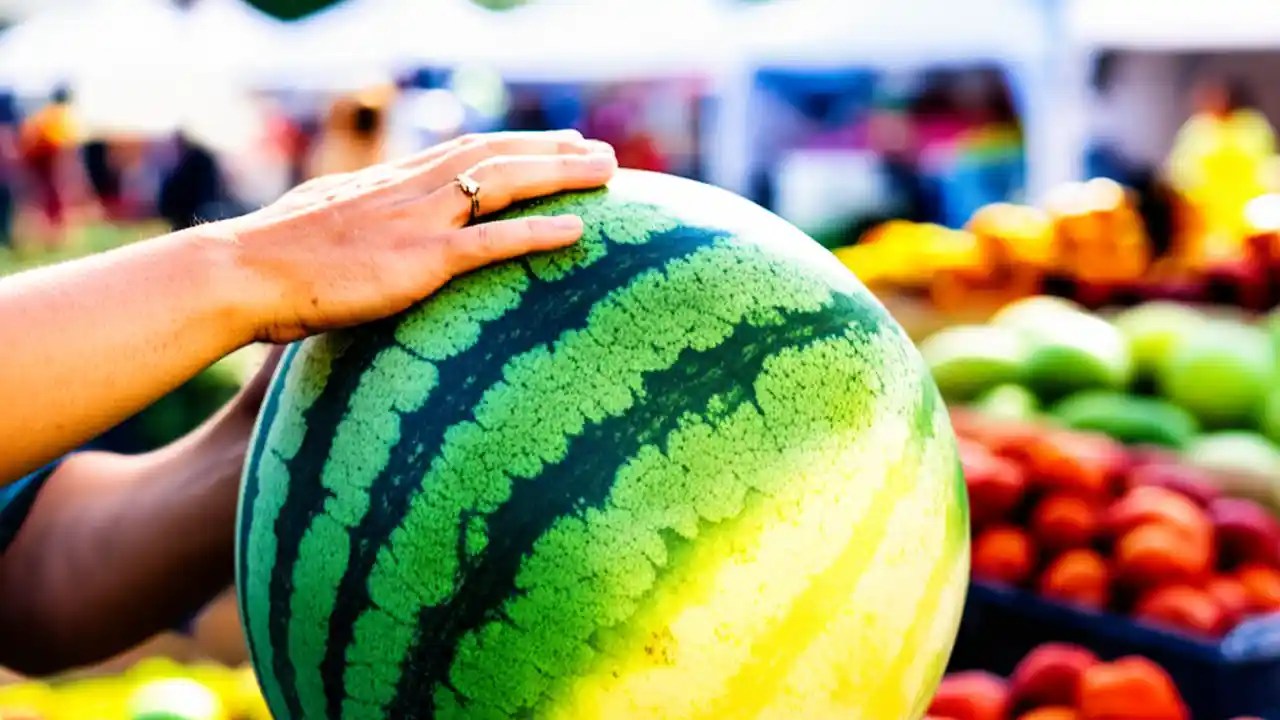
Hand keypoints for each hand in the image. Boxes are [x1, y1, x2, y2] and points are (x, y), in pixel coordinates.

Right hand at [222, 129, 616, 342]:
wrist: (241, 272)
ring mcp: (417, 222)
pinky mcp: (417, 262)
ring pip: (505, 183)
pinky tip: (577, 231)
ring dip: (561, 175)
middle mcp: (410, 190)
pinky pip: (490, 243)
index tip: (554, 144)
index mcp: (389, 182)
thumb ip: (357, 223)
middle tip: (601, 152)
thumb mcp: (319, 223)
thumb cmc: (271, 260)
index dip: (515, 145)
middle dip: (553, 151)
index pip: (465, 152)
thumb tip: (368, 236)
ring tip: (608, 172)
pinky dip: (537, 233)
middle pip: (497, 156)